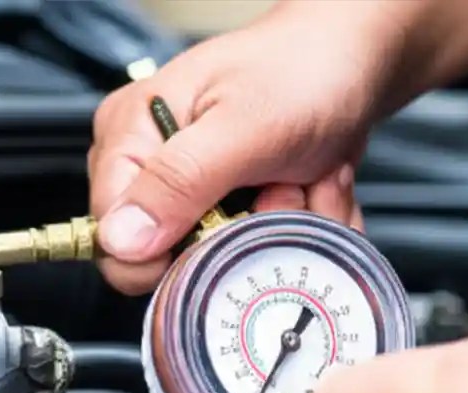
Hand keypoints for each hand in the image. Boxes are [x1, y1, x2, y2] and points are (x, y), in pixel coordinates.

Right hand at [87, 5, 391, 294]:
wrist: (354, 58)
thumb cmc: (302, 69)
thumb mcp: (243, 127)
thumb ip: (180, 183)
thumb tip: (120, 240)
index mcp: (130, 135)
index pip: (113, 239)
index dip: (171, 255)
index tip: (232, 226)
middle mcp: (151, 164)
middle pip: (173, 256)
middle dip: (242, 237)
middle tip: (283, 187)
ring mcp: (192, 187)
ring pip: (226, 259)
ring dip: (280, 230)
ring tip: (304, 181)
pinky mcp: (230, 203)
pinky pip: (256, 247)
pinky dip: (295, 227)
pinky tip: (312, 188)